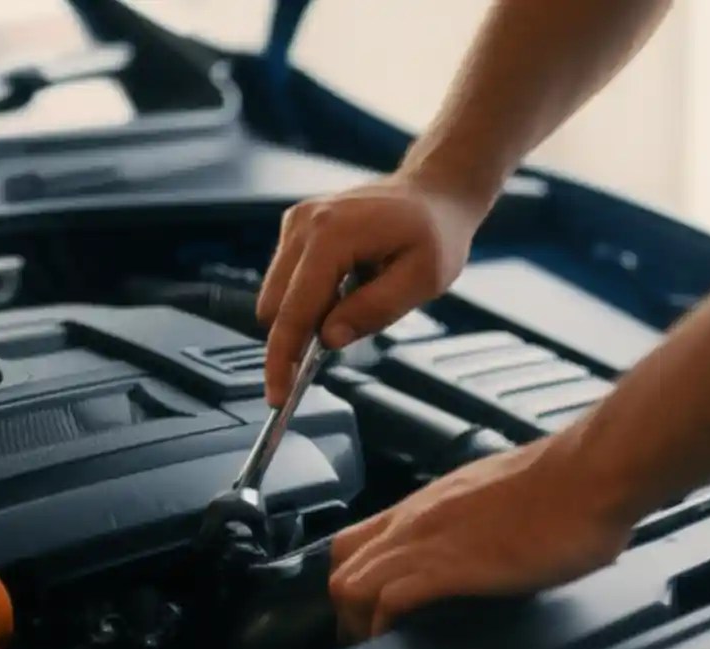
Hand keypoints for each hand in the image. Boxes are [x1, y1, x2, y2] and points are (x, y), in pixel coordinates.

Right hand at [256, 176, 484, 405]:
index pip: (294, 309)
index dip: (284, 358)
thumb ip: (374, 310)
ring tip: (351, 307)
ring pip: (275, 294)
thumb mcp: (422, 279)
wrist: (433, 193)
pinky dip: (306, 298)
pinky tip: (343, 291)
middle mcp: (306, 223)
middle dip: (292, 340)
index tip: (278, 394)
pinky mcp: (297, 226)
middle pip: (274, 305)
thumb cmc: (435, 232)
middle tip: (329, 354)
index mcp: (332, 234)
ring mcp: (298, 221)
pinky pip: (286, 278)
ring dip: (303, 317)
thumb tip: (329, 338)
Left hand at [328, 436, 634, 638]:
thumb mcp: (498, 500)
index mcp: (428, 503)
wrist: (589, 475)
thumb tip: (481, 546)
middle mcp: (417, 518)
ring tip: (376, 647)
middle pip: (341, 563)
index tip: (362, 609)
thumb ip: (475, 522)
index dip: (350, 577)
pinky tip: (399, 640)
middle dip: (344, 608)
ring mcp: (429, 540)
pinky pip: (390, 599)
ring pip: (352, 583)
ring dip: (357, 622)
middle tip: (363, 638)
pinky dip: (384, 626)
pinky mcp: (451, 566)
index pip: (356, 538)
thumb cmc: (561, 486)